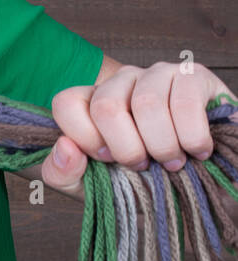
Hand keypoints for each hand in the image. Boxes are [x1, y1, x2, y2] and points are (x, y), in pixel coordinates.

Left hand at [42, 60, 236, 198]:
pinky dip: (192, 137)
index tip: (108, 161)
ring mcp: (157, 74)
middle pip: (106, 106)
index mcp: (91, 102)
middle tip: (143, 165)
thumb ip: (62, 172)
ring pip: (146, 104)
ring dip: (162, 146)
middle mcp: (121, 81)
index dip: (85, 138)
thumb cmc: (142, 181)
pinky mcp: (194, 76)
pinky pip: (185, 103)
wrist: (199, 182)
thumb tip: (64, 146)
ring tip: (173, 162)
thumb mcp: (93, 186)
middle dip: (126, 148)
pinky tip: (197, 151)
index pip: (66, 103)